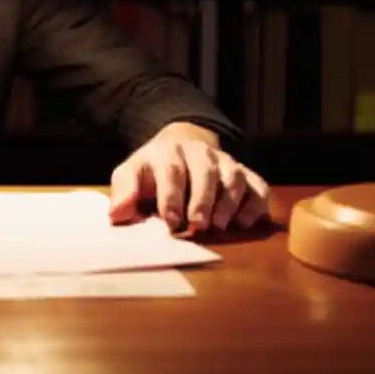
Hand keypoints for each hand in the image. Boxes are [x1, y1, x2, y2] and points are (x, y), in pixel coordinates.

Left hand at [107, 122, 270, 234]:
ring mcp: (225, 162)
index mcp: (168, 152)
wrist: (180, 147)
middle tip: (197, 226)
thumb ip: (124, 192)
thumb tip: (117, 214)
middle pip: (205, 172)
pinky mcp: (245, 173)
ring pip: (234, 177)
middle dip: (202, 200)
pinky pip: (258, 185)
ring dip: (229, 203)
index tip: (170, 221)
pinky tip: (245, 223)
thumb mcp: (131, 174)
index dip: (171, 196)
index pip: (171, 171)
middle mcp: (200, 153)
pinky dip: (256, 204)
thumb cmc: (152, 170)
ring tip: (220, 226)